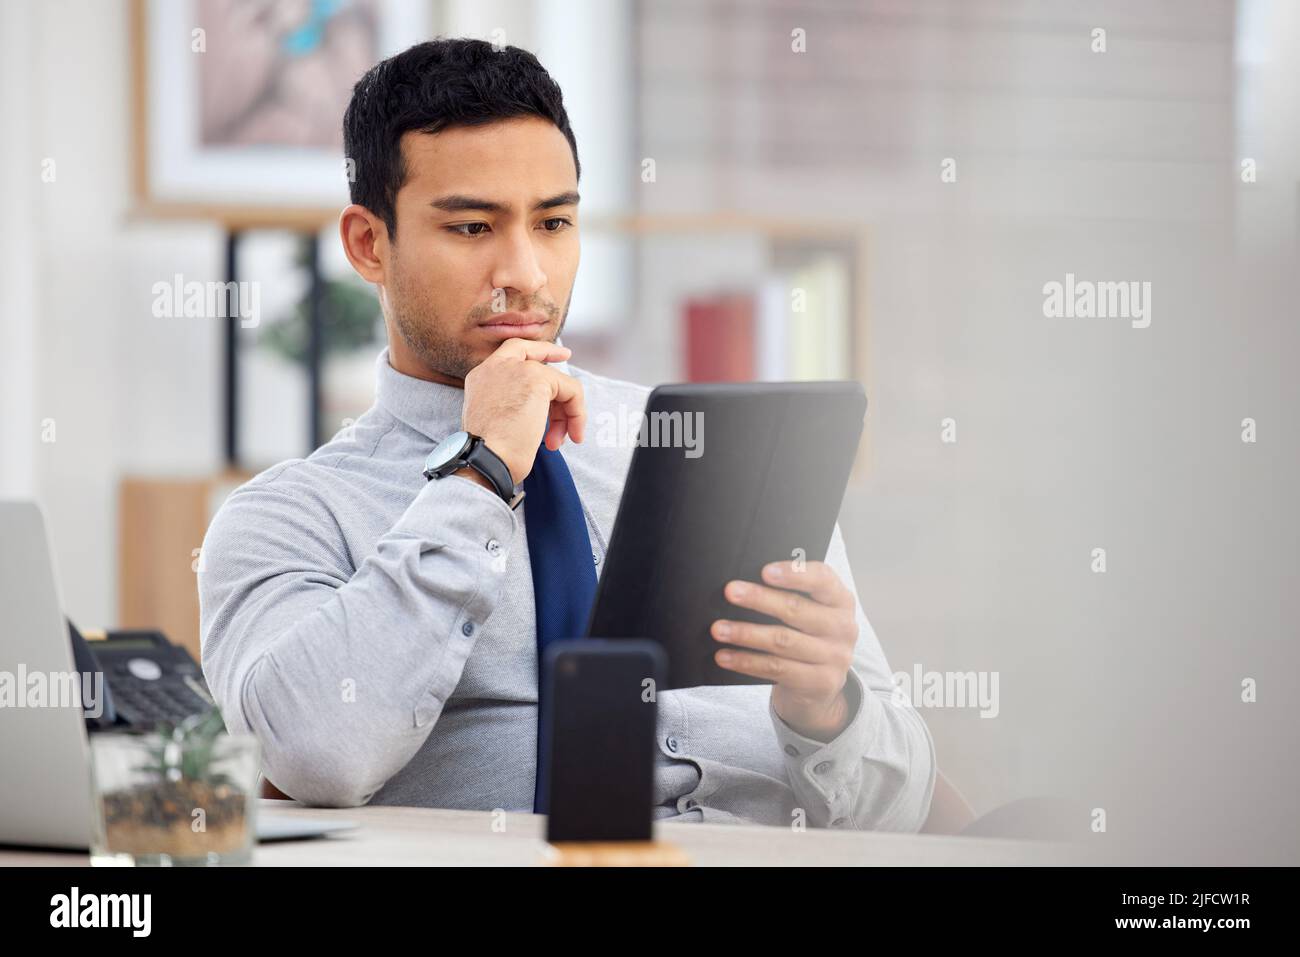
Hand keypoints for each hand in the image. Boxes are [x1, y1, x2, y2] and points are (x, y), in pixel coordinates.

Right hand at [461, 338, 585, 484]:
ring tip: (557, 442)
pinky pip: (571, 390)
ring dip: (565, 414)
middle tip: (575, 407)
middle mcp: (496, 367)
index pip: (514, 350)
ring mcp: (516, 369)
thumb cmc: (490, 454)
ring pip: (557, 382)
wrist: (486, 459)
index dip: (541, 351)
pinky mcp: (536, 379)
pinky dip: (576, 414)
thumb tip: (542, 408)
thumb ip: (513, 405)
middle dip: (561, 386)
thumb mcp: (496, 422)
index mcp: (481, 377)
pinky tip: (570, 436)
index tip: (563, 356)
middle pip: (538, 362)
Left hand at [711, 560, 858, 741]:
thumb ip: (791, 594)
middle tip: (730, 591)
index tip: (765, 571)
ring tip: (719, 629)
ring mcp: (835, 657)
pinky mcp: (821, 682)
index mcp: (841, 600)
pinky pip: (777, 669)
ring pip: (783, 641)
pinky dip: (747, 662)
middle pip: (797, 610)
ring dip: (746, 634)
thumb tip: (745, 584)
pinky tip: (725, 656)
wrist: (821, 686)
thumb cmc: (807, 636)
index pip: (822, 579)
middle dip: (759, 599)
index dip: (794, 574)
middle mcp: (843, 627)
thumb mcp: (811, 612)